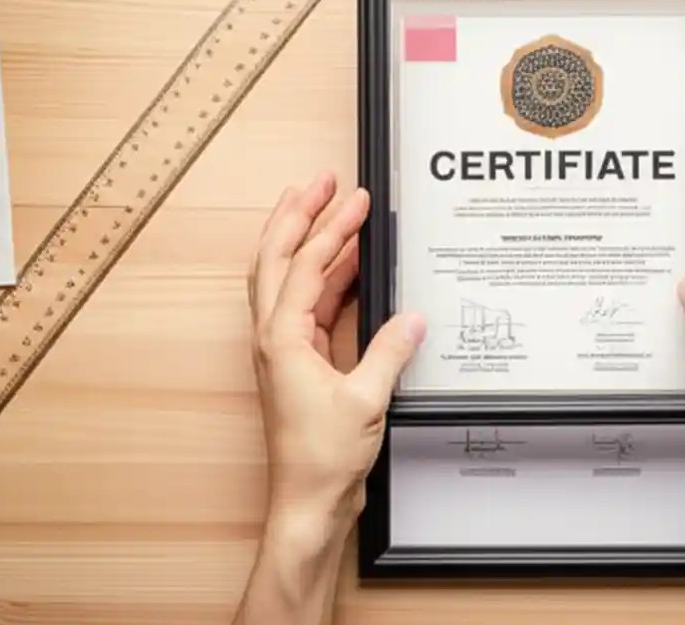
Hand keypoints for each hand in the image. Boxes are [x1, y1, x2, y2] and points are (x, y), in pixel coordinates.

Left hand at [248, 172, 425, 528]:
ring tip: (327, 209)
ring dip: (304, 241)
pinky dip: (324, 279)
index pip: (303, 266)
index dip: (330, 228)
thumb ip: (389, 352)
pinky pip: (306, 306)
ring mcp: (282, 350)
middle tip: (320, 182)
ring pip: (284, 279)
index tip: (354, 199)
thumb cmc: (321, 459)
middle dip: (297, 215)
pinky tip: (347, 269)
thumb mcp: (365, 399)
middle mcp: (273, 338)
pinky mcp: (297, 364)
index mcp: (281, 339)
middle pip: (276, 259)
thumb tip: (411, 318)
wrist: (307, 501)